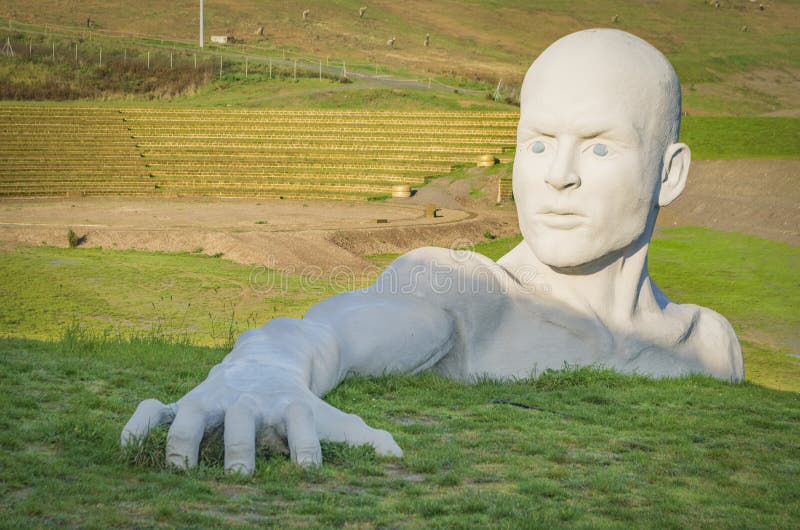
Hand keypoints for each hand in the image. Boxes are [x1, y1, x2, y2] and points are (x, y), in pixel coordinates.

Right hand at [121, 360, 402, 475]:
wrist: (273, 350)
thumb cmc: (300, 399)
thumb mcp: (330, 417)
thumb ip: (360, 437)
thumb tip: (398, 458)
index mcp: (287, 407)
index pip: (299, 425)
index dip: (304, 446)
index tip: (309, 470)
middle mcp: (249, 402)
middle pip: (242, 420)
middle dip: (239, 444)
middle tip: (239, 475)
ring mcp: (214, 398)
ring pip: (191, 412)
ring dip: (184, 436)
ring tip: (178, 468)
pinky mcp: (187, 399)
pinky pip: (153, 408)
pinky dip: (138, 422)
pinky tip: (129, 446)